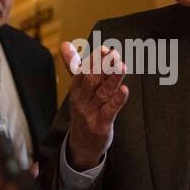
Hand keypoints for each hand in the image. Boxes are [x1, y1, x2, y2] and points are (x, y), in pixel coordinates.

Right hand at [59, 41, 128, 170]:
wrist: (82, 145)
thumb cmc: (83, 110)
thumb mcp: (77, 88)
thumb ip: (73, 66)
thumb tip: (65, 44)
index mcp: (76, 89)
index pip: (83, 72)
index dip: (93, 61)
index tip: (104, 49)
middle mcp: (81, 100)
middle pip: (91, 81)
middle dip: (103, 67)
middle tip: (114, 54)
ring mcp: (90, 113)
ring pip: (102, 94)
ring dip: (112, 80)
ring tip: (122, 67)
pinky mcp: (101, 125)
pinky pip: (109, 111)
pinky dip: (117, 101)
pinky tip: (125, 90)